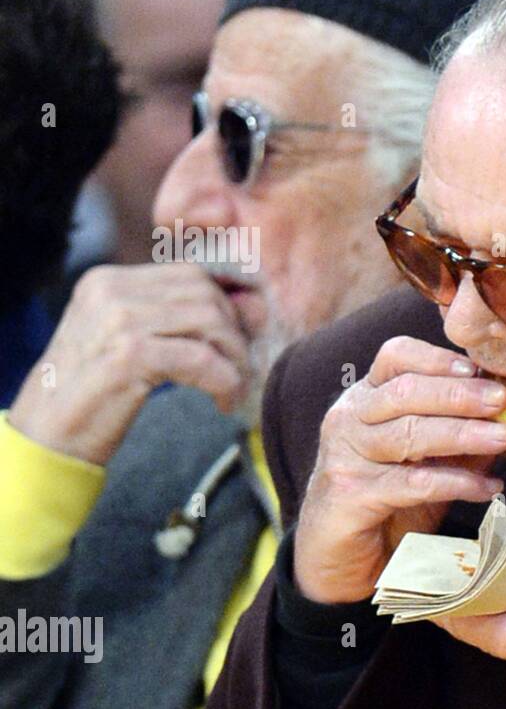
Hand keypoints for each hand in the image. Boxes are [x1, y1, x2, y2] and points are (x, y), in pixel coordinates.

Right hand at [8, 264, 250, 463]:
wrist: (50, 433)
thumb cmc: (96, 390)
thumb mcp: (128, 340)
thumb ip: (173, 317)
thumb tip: (252, 305)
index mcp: (108, 281)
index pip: (190, 274)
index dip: (226, 307)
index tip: (236, 342)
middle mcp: (110, 291)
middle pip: (205, 294)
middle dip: (234, 334)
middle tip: (239, 369)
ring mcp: (118, 319)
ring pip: (210, 322)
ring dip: (233, 359)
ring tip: (231, 388)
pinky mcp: (129, 355)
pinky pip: (201, 359)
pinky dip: (223, 381)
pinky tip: (222, 401)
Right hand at [293, 336, 505, 603]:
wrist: (339, 557)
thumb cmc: (388, 499)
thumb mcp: (428, 459)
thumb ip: (460, 433)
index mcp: (366, 397)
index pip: (395, 356)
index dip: (437, 358)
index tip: (478, 368)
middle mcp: (349, 419)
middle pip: (404, 392)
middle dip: (459, 395)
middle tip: (502, 400)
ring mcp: (346, 456)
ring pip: (409, 434)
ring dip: (463, 434)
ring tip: (504, 438)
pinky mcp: (351, 495)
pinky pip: (412, 483)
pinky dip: (456, 483)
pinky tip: (488, 488)